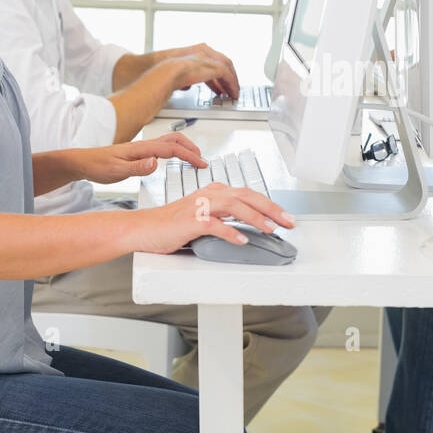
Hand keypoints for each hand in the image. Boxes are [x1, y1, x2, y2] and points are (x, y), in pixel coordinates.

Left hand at [76, 132, 206, 184]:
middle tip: (201, 160)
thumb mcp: (117, 172)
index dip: (189, 155)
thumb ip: (137, 168)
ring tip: (193, 158)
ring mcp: (141, 148)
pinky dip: (174, 150)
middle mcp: (143, 145)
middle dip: (191, 148)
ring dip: (184, 147)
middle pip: (174, 139)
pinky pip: (162, 147)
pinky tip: (174, 159)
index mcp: (142, 149)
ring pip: (169, 141)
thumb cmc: (97, 166)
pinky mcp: (139, 152)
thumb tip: (156, 163)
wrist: (83, 162)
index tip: (200, 164)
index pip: (172, 148)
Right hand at [136, 183, 295, 253]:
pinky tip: (242, 240)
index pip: (248, 194)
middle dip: (271, 208)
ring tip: (271, 229)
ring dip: (255, 217)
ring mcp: (199, 206)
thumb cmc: (171, 224)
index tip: (286, 217)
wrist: (143, 228)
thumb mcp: (203, 216)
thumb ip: (224, 216)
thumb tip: (249, 226)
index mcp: (214, 192)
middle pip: (246, 196)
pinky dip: (230, 232)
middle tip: (289, 221)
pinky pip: (214, 224)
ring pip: (234, 206)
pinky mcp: (190, 221)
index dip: (270, 205)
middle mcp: (209, 195)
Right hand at [160, 43, 239, 97]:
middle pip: (222, 63)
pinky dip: (232, 84)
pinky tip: (232, 92)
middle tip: (230, 89)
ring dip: (232, 81)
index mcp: (196, 52)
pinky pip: (228, 76)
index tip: (220, 85)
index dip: (217, 74)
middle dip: (227, 77)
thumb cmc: (167, 74)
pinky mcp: (215, 66)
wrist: (168, 72)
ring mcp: (210, 58)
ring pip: (228, 69)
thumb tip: (188, 86)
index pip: (212, 61)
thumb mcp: (180, 75)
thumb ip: (187, 78)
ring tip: (233, 93)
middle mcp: (205, 52)